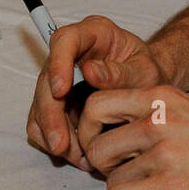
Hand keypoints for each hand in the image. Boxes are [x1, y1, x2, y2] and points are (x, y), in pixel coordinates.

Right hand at [26, 15, 165, 170]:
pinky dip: (54, 141)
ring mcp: (59, 78)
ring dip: (52, 133)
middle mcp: (70, 53)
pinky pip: (42, 123)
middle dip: (51, 114)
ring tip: (77, 156)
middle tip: (62, 144)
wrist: (149, 89)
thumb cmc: (148, 74)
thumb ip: (120, 73)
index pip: (65, 40)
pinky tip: (75, 154)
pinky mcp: (55, 102)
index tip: (61, 91)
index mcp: (93, 33)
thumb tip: (90, 71)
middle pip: (46, 79)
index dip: (58, 64)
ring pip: (40, 106)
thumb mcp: (144, 72)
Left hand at [79, 85, 188, 189]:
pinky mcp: (169, 187)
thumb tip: (120, 126)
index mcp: (161, 96)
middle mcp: (158, 120)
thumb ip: (153, 111)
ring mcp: (163, 154)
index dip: (90, 128)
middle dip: (102, 163)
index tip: (102, 142)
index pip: (97, 103)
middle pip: (95, 143)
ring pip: (107, 177)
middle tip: (121, 170)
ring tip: (144, 188)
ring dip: (120, 187)